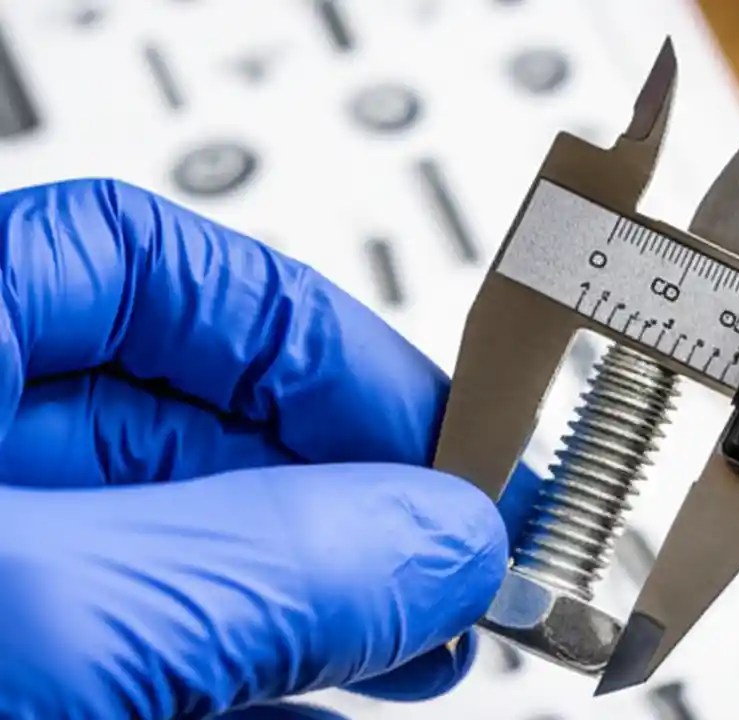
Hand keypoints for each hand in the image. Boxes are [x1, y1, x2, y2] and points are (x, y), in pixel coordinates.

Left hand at [0, 178, 540, 718]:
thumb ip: (267, 559)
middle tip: (457, 555)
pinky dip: (254, 683)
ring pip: (186, 551)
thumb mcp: (53, 612)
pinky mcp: (7, 665)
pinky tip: (331, 711)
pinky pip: (141, 656)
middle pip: (195, 423)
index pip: (150, 264)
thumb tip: (443, 541)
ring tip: (424, 644)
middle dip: (350, 496)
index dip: (318, 339)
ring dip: (326, 596)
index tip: (434, 431)